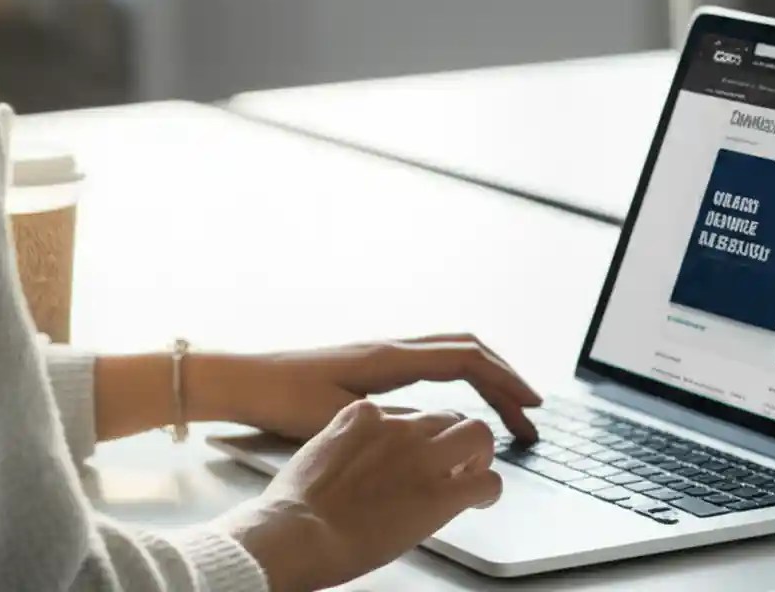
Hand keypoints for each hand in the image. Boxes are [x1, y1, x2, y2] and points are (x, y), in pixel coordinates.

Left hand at [189, 333, 542, 442]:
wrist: (243, 381)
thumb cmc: (282, 400)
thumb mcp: (340, 419)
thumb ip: (391, 422)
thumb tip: (437, 428)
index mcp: (390, 358)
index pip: (466, 361)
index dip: (505, 382)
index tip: (530, 405)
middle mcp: (393, 347)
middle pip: (468, 350)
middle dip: (506, 380)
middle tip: (531, 414)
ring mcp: (384, 353)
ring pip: (452, 353)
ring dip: (486, 377)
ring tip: (508, 409)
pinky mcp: (373, 364)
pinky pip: (434, 363)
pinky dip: (462, 379)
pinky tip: (462, 405)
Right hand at [218, 400, 500, 591]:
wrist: (297, 532)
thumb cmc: (294, 508)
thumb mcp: (314, 455)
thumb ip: (344, 447)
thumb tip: (354, 462)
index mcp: (363, 416)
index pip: (405, 415)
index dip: (415, 439)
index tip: (412, 458)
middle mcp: (398, 428)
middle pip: (447, 416)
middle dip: (453, 439)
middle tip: (454, 465)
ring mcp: (423, 457)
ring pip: (478, 434)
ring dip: (479, 455)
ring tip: (473, 476)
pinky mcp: (442, 494)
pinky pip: (487, 481)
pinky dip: (489, 489)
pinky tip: (482, 500)